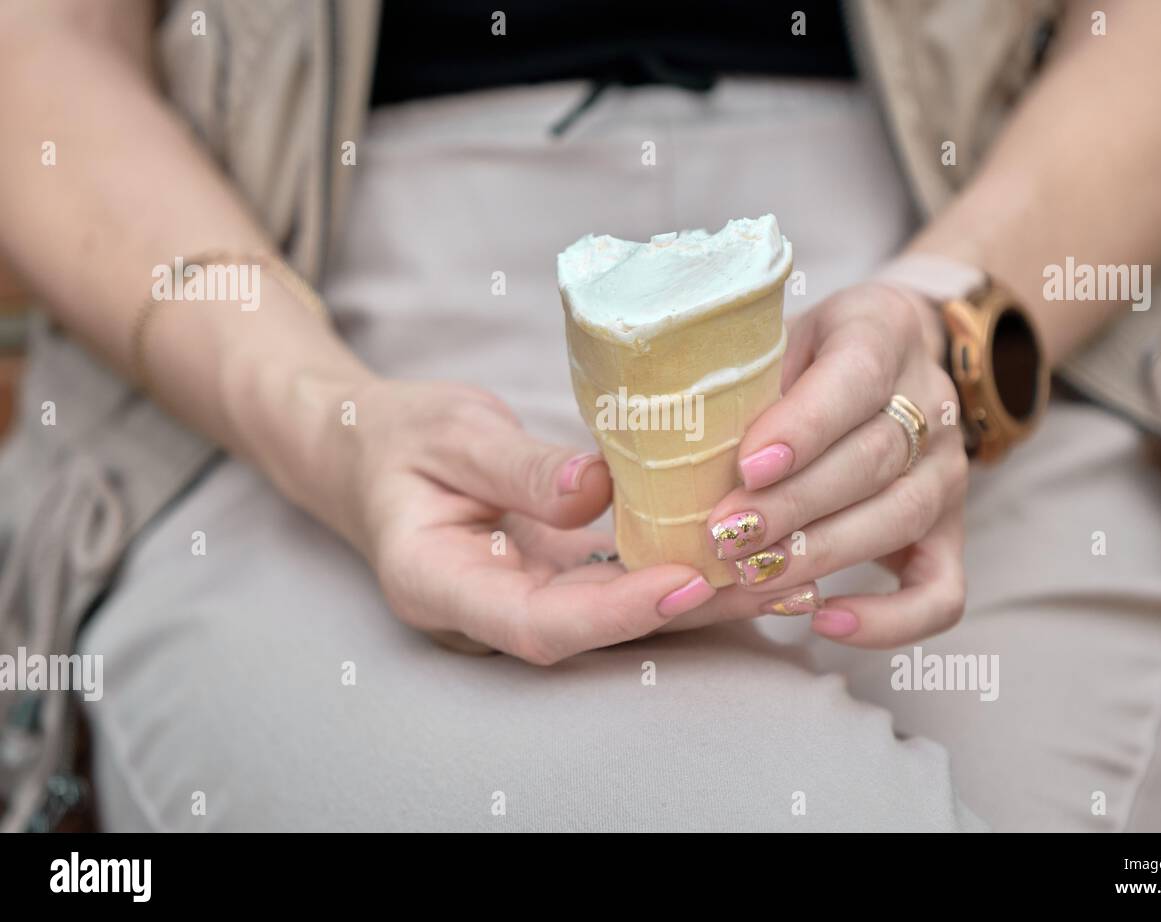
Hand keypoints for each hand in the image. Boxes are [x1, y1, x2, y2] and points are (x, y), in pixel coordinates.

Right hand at [330, 380, 817, 663]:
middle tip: (772, 578)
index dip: (615, 612)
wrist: (367, 450)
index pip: (534, 624)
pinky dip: (680, 574)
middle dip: (684, 610)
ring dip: (701, 600)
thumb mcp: (451, 433)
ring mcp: (519, 601)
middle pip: (593, 631)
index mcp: (438, 584)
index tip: (686, 580)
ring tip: (787, 574)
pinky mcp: (551, 580)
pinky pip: (620, 587)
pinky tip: (747, 558)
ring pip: (618, 616)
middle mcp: (484, 612)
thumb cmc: (398, 436)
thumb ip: (520, 468)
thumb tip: (600, 490)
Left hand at [705, 280, 968, 647]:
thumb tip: (633, 442)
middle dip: (794, 505)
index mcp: (882, 331)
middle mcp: (930, 402)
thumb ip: (729, 380)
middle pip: (874, 458)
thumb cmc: (805, 356)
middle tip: (725, 535)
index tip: (747, 465)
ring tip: (753, 573)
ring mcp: (949, 471)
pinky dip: (890, 618)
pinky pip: (941, 591)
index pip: (855, 377)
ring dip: (822, 553)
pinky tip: (825, 621)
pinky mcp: (951, 532)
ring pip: (901, 517)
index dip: (804, 426)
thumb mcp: (770, 338)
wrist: (891, 356)